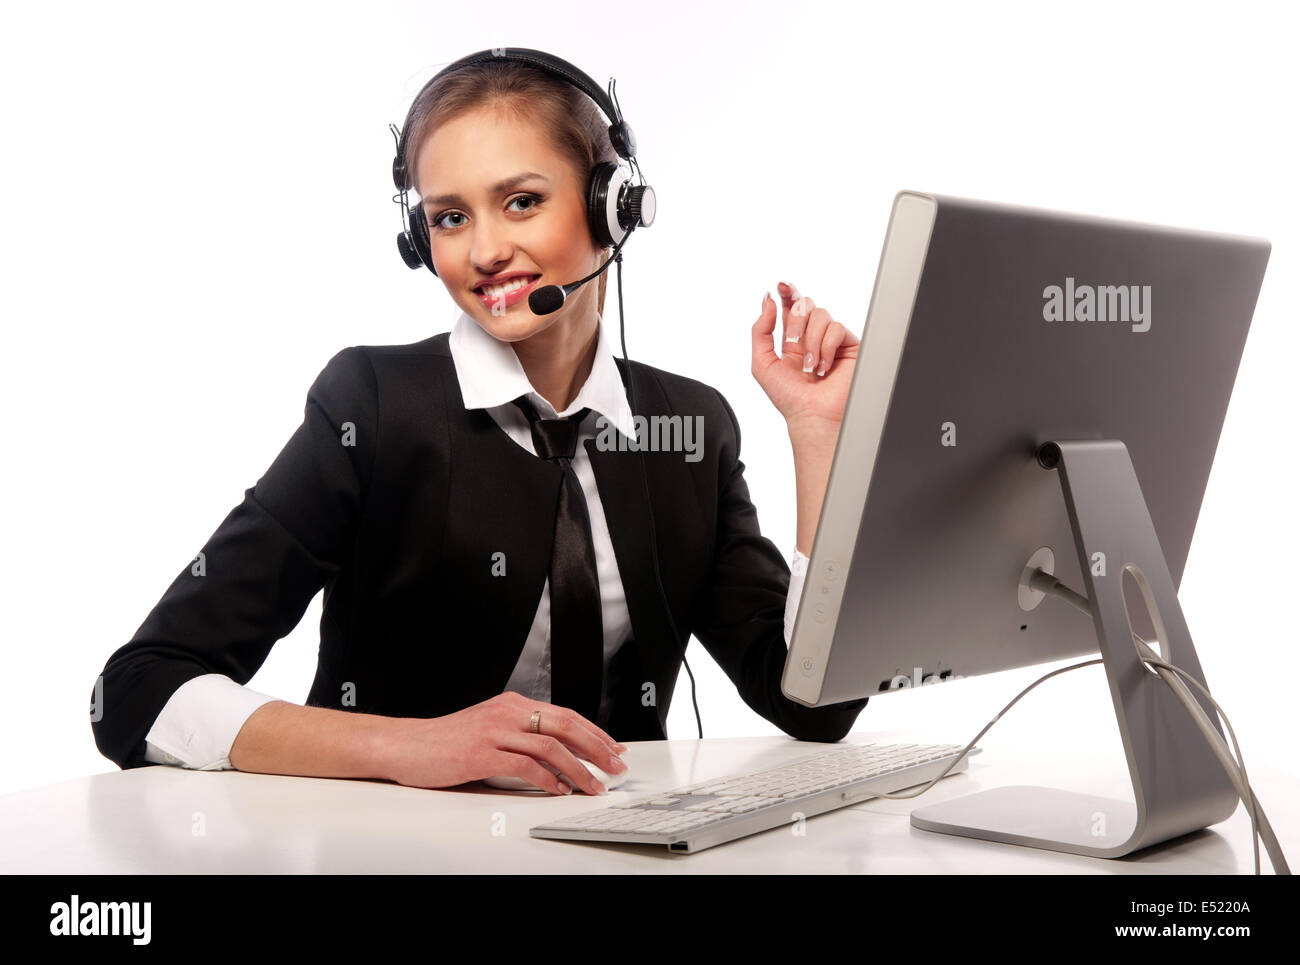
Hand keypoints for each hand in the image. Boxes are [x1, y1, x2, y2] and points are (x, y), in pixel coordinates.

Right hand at [381, 692, 627, 794]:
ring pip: (550, 747)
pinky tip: (559, 789)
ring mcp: (494, 731)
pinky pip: (525, 766)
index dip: (594, 732)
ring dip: (578, 769)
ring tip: (593, 786)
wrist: (405, 745)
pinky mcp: (481, 753)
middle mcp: (507, 712)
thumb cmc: (446, 742)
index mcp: (512, 704)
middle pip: (565, 725)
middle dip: (596, 747)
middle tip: (616, 766)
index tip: (614, 748)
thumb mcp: (489, 728)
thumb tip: (558, 756)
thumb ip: (520, 735)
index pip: (565, 714)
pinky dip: (547, 779)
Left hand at [751, 281, 858, 429]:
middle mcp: (813, 338)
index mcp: (793, 340)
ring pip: (820, 315)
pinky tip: (824, 366)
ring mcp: (831, 341)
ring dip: (810, 341)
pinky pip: (836, 328)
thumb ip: (760, 330)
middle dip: (796, 320)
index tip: (780, 285)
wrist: (813, 414)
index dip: (786, 293)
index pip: (790, 308)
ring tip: (810, 366)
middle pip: (805, 305)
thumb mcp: (762, 362)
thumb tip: (768, 301)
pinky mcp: (849, 346)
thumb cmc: (789, 397)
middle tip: (793, 341)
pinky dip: (825, 347)